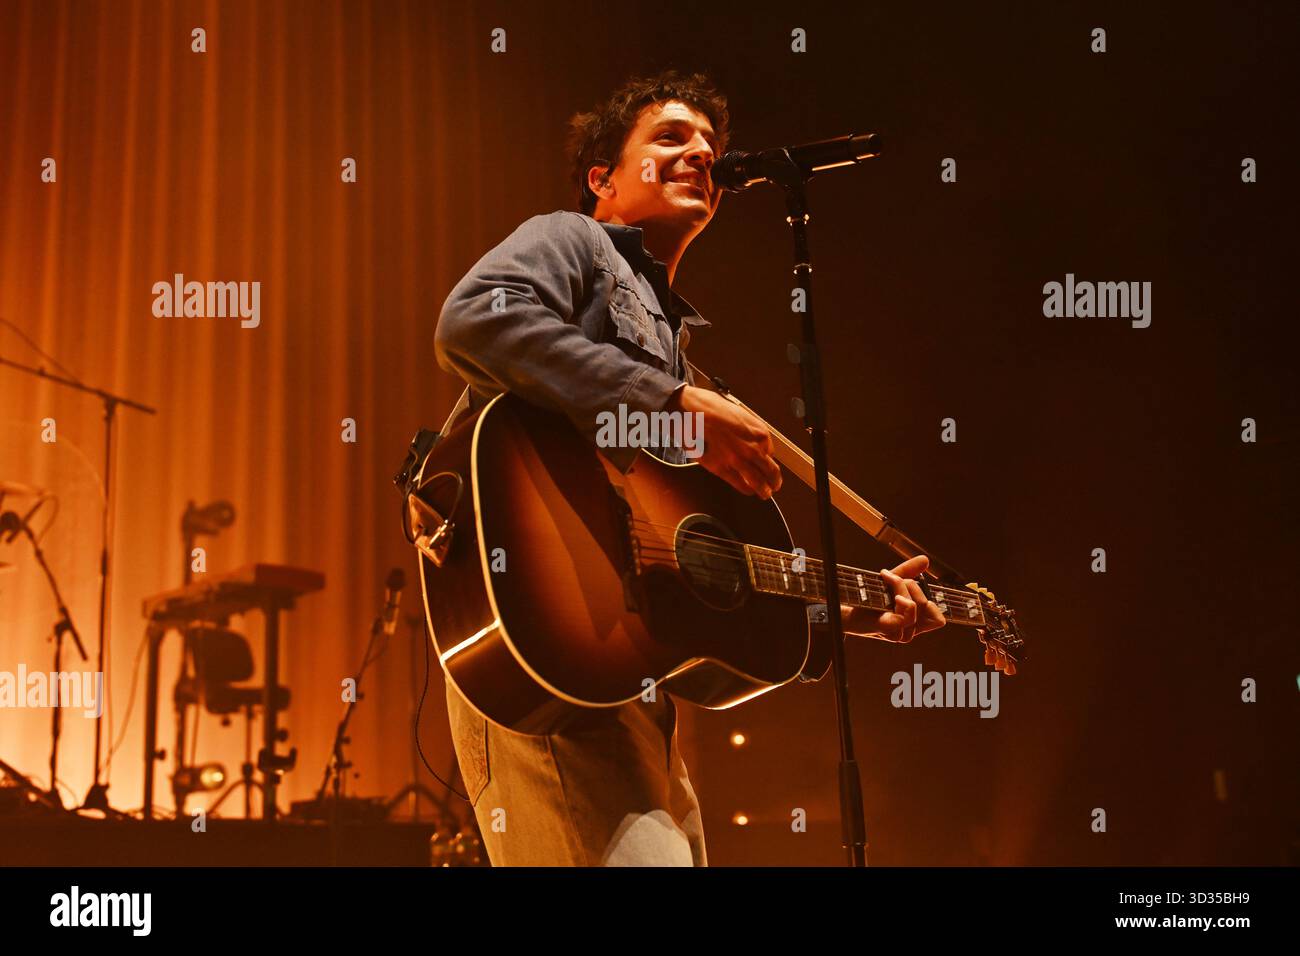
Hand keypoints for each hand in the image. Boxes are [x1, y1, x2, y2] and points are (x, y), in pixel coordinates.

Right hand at [666, 385, 781, 498]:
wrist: (692, 411)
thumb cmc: (711, 408)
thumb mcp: (740, 414)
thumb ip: (749, 430)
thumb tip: (753, 440)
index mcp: (759, 432)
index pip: (770, 452)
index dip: (768, 459)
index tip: (767, 462)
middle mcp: (752, 448)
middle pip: (770, 470)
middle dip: (775, 480)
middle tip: (775, 484)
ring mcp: (737, 460)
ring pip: (758, 481)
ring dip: (764, 490)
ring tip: (765, 494)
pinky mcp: (721, 468)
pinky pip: (740, 484)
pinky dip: (747, 490)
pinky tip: (749, 491)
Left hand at [841, 555, 945, 642]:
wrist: (846, 604)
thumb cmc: (869, 596)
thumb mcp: (892, 581)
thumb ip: (910, 571)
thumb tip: (925, 560)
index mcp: (913, 623)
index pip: (938, 620)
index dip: (933, 604)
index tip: (915, 588)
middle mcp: (908, 630)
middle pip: (927, 605)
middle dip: (912, 586)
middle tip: (894, 579)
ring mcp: (899, 632)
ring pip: (916, 606)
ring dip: (902, 587)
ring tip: (888, 581)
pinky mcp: (888, 628)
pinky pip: (907, 614)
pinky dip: (902, 597)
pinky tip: (894, 595)